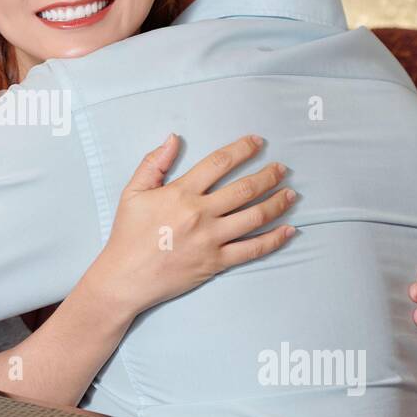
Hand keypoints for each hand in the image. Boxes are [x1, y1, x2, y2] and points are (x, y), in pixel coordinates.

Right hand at [85, 133, 296, 316]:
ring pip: (255, 216)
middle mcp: (200, 214)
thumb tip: (172, 138)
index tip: (257, 142)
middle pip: (245, 188)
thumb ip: (153, 163)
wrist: (125, 278)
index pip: (219, 163)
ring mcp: (211, 239)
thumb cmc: (127, 235)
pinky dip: (274, 239)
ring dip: (277, 203)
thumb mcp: (132, 192)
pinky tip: (289, 230)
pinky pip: (252, 249)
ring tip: (290, 194)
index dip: (242, 149)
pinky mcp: (216, 262)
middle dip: (268, 175)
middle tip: (282, 168)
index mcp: (180, 193)